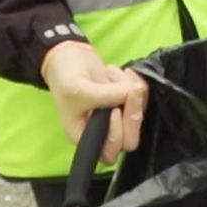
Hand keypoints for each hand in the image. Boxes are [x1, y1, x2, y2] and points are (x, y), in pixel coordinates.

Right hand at [40, 41, 147, 165]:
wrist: (69, 55)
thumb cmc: (65, 76)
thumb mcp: (79, 88)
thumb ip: (106, 95)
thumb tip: (133, 93)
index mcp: (83, 137)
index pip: (109, 152)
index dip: (116, 134)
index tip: (113, 110)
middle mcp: (101, 131)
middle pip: (129, 139)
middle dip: (132, 114)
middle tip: (130, 90)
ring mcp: (115, 117)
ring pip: (137, 116)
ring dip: (130, 91)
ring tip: (110, 73)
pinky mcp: (124, 103)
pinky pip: (141, 100)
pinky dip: (134, 83)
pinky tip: (119, 72)